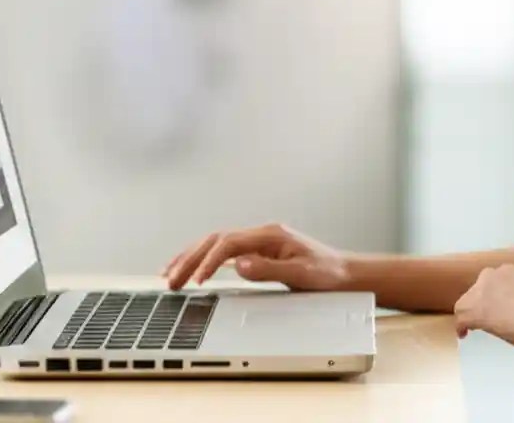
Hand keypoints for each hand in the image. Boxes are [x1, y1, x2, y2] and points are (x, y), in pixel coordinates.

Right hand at [161, 223, 349, 291]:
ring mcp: (258, 242)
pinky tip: (190, 270)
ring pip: (215, 243)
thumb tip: (240, 265)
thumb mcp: (303, 273)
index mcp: (270, 235)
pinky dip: (203, 259)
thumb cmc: (328, 273)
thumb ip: (271, 269)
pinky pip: (222, 252)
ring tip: (169, 274)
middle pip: (216, 239)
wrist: (344, 274)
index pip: (229, 243)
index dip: (209, 260)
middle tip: (170, 279)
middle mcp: (261, 234)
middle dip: (190, 258)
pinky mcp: (257, 252)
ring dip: (191, 257)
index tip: (196, 279)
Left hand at [454, 264, 513, 350]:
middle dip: (481, 301)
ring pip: (467, 302)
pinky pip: (461, 318)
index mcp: (511, 271)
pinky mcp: (475, 310)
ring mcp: (482, 292)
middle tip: (488, 316)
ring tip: (473, 327)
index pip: (495, 281)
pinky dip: (462, 326)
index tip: (499, 304)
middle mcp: (493, 276)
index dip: (494, 294)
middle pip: (479, 288)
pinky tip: (464, 334)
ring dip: (472, 313)